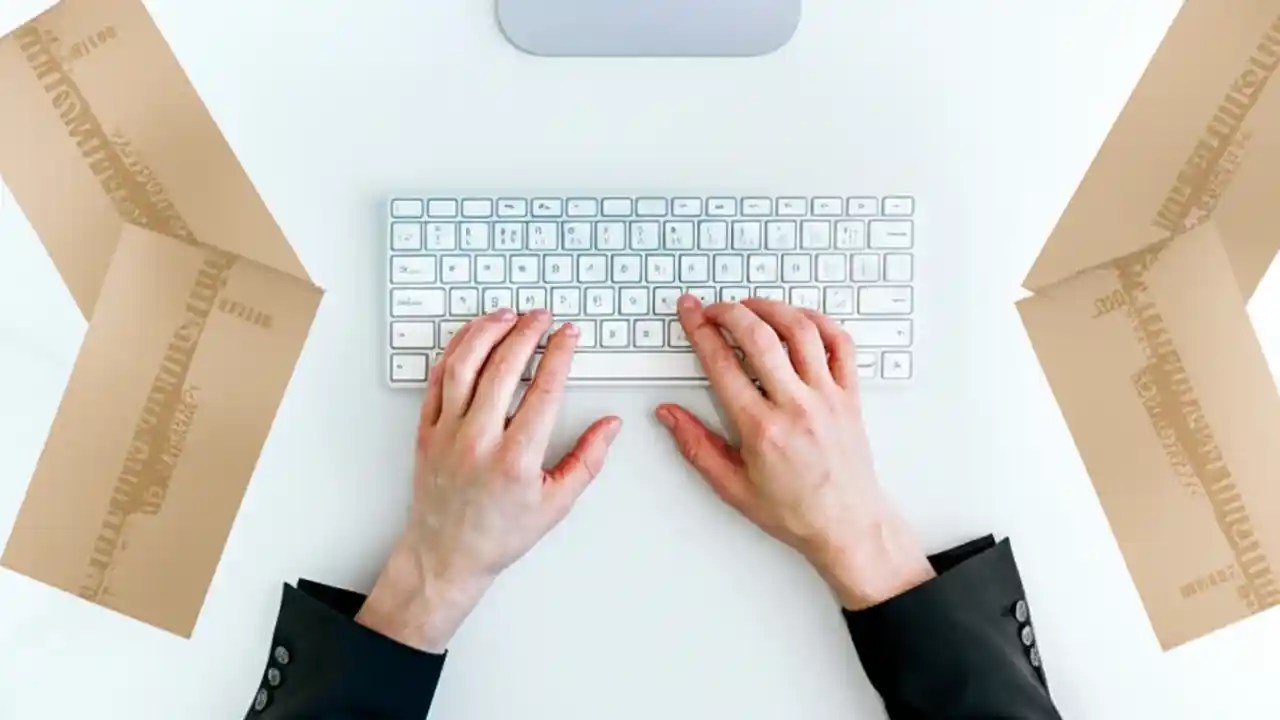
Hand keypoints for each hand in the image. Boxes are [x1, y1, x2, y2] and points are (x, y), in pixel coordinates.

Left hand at [357, 309, 622, 651]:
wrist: (446, 555)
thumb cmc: (499, 533)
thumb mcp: (556, 503)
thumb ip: (588, 460)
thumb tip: (610, 425)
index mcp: (516, 459)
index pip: (545, 389)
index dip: (560, 354)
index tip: (569, 335)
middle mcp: (479, 441)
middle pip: (505, 367)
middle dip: (527, 332)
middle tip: (542, 317)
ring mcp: (447, 433)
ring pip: (465, 365)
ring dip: (487, 332)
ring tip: (507, 316)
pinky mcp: (425, 431)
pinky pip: (437, 380)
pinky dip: (455, 352)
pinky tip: (472, 338)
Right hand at [656, 296, 933, 609]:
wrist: (847, 526)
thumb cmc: (794, 511)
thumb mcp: (732, 486)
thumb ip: (696, 446)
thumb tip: (669, 414)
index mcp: (761, 429)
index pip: (722, 364)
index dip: (699, 330)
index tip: (689, 313)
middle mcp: (796, 407)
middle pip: (759, 337)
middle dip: (729, 311)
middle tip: (714, 308)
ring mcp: (827, 397)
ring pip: (800, 331)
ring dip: (771, 308)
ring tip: (751, 306)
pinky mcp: (850, 396)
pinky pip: (840, 344)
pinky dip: (819, 321)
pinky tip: (799, 319)